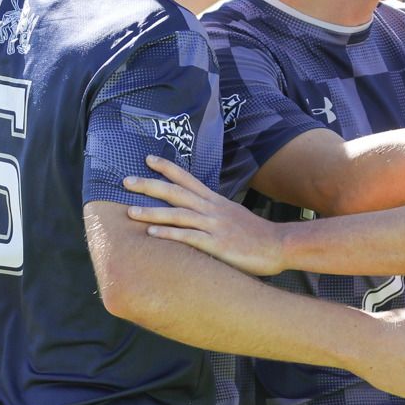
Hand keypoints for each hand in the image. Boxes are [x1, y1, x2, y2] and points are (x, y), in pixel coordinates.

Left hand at [124, 156, 284, 276]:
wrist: (279, 245)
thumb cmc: (257, 235)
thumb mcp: (234, 217)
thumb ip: (215, 214)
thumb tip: (197, 213)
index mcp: (216, 202)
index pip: (188, 179)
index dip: (168, 168)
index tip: (148, 158)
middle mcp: (213, 210)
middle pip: (177, 193)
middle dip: (150, 185)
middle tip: (126, 181)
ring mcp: (215, 226)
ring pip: (178, 214)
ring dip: (153, 212)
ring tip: (130, 211)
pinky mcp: (218, 245)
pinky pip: (189, 237)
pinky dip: (169, 234)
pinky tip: (152, 233)